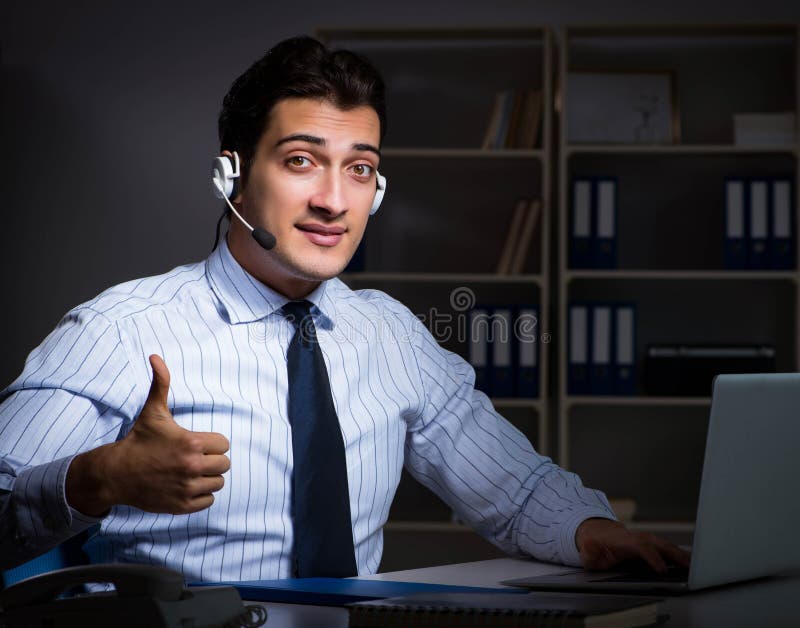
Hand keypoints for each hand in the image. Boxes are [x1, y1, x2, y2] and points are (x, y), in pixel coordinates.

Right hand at [66, 355, 230, 516]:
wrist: (116, 473)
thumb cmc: (139, 440)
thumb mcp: (153, 411)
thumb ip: (161, 383)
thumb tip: (155, 356)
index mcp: (191, 443)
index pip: (224, 444)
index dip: (212, 442)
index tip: (196, 443)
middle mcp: (192, 467)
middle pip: (224, 464)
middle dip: (212, 460)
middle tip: (193, 458)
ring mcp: (187, 488)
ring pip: (218, 483)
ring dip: (208, 478)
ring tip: (190, 471)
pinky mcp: (182, 506)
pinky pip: (208, 501)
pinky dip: (201, 496)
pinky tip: (186, 486)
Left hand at [575, 518, 689, 572]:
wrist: (596, 533)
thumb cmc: (593, 545)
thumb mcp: (587, 551)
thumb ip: (589, 552)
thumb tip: (590, 550)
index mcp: (622, 540)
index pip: (641, 547)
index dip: (652, 557)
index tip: (662, 570)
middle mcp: (635, 537)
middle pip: (657, 542)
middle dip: (673, 553)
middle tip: (688, 566)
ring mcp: (643, 538)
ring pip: (663, 543)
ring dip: (678, 553)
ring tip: (693, 564)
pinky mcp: (648, 542)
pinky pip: (664, 546)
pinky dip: (676, 552)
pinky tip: (687, 560)